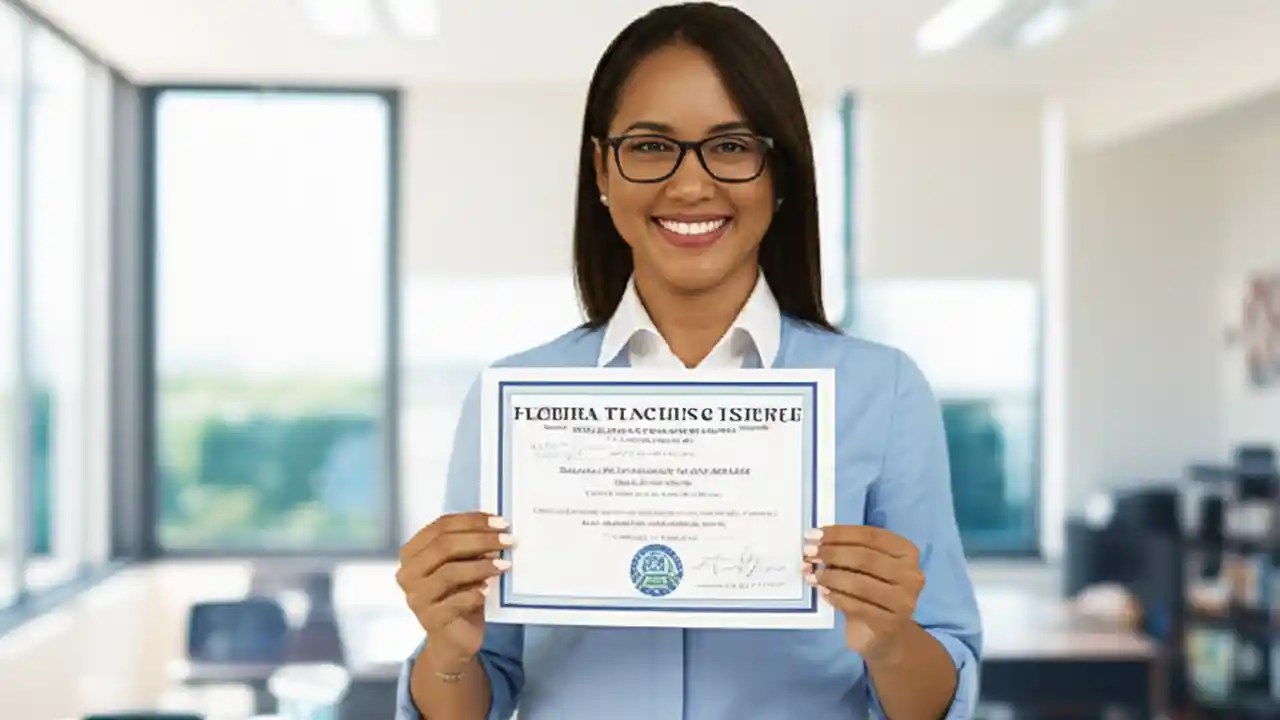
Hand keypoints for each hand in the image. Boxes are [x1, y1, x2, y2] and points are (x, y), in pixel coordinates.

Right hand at [396, 512, 514, 668]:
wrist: (453, 638)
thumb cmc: (458, 594)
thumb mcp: (463, 565)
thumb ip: (471, 547)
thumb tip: (496, 531)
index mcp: (412, 553)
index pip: (441, 527)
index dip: (472, 521)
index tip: (500, 522)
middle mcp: (408, 573)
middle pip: (444, 546)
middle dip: (480, 540)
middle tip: (507, 540)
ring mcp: (416, 597)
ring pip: (450, 572)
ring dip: (481, 566)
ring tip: (503, 565)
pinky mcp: (430, 619)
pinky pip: (455, 602)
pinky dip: (475, 593)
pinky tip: (488, 590)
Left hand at [802, 525, 923, 666]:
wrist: (885, 633)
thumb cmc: (872, 590)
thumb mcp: (864, 567)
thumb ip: (847, 552)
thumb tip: (814, 542)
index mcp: (907, 551)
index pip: (870, 536)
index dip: (839, 533)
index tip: (813, 534)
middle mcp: (912, 574)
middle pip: (865, 557)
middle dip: (832, 553)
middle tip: (808, 553)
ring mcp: (905, 600)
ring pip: (860, 583)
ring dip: (831, 576)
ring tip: (812, 575)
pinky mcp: (892, 623)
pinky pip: (858, 607)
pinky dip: (837, 598)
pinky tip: (823, 593)